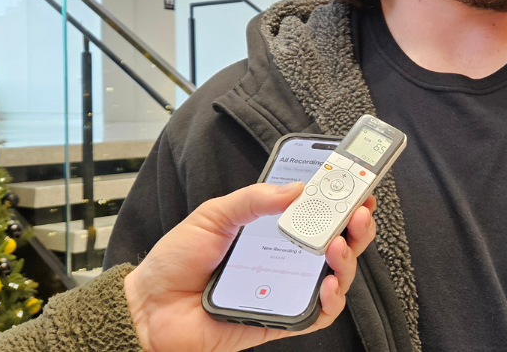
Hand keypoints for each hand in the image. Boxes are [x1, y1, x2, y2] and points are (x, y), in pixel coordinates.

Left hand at [123, 182, 377, 351]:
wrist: (149, 308)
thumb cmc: (176, 262)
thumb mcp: (213, 215)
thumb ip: (253, 199)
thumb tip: (295, 188)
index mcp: (271, 232)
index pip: (317, 214)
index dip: (342, 201)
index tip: (358, 186)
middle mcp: (285, 260)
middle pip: (337, 243)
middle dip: (356, 227)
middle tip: (358, 214)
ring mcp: (286, 290)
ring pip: (336, 277)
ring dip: (347, 261)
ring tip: (338, 246)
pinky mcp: (281, 320)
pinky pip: (318, 315)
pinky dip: (331, 301)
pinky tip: (327, 285)